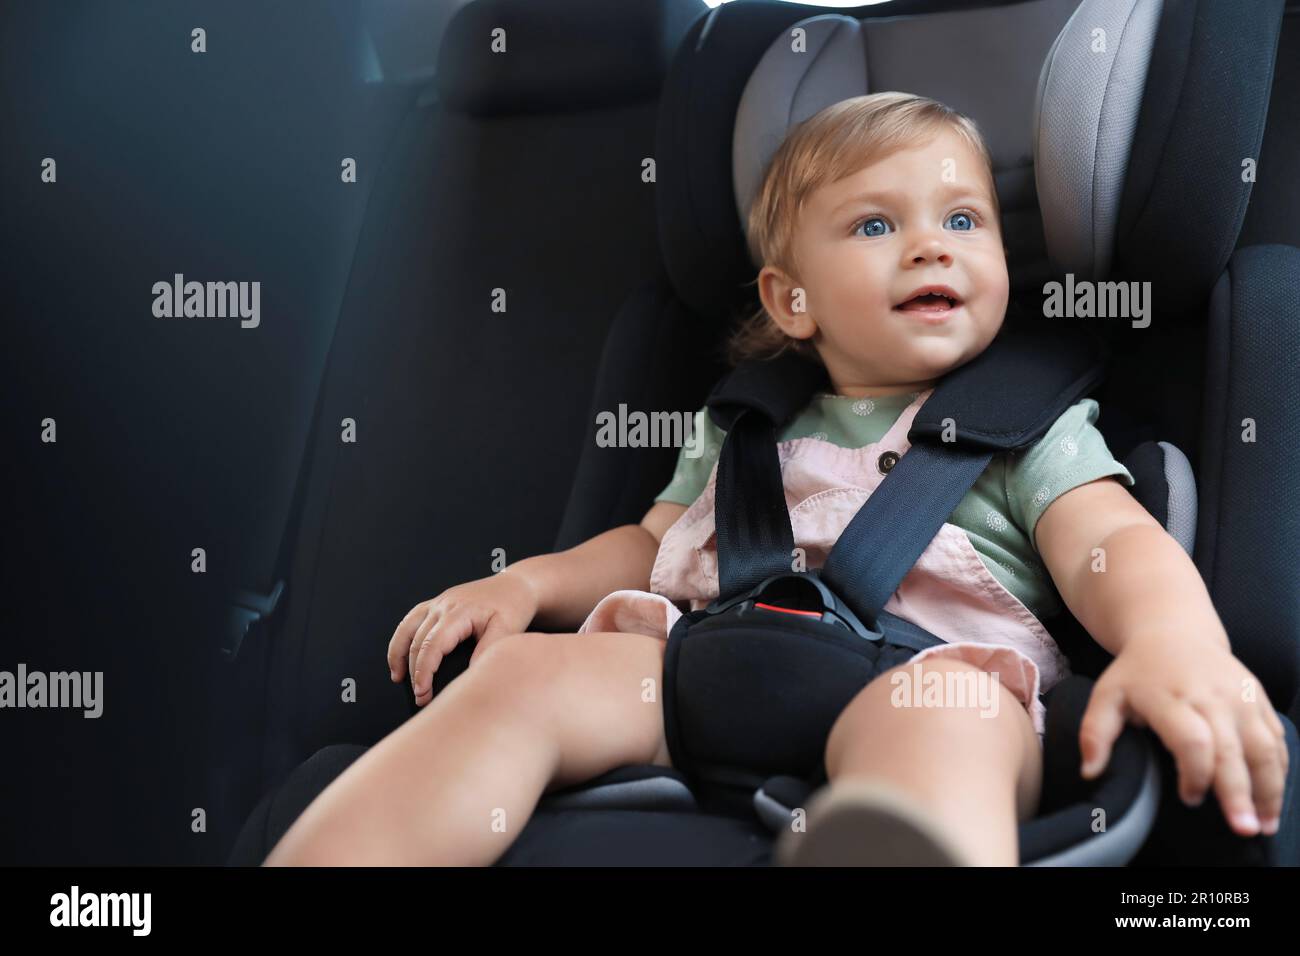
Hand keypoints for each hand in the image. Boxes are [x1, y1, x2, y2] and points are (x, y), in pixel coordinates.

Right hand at [387, 570, 538, 706]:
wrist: (515, 586)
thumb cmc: (512, 608)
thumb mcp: (507, 631)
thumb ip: (487, 651)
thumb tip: (469, 676)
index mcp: (459, 612)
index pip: (432, 645)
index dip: (424, 672)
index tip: (423, 693)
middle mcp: (443, 605)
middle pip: (417, 641)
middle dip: (414, 672)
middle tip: (420, 698)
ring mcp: (437, 602)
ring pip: (407, 629)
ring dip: (398, 654)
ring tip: (398, 679)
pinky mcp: (436, 603)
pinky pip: (411, 620)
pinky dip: (402, 639)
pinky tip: (401, 656)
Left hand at [1078, 630, 1288, 836]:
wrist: (1174, 632)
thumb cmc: (1137, 672)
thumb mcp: (1107, 695)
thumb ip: (1095, 733)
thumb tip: (1089, 772)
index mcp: (1171, 696)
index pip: (1192, 741)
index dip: (1194, 774)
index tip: (1188, 798)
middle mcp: (1212, 697)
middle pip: (1232, 750)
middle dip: (1239, 793)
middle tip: (1242, 828)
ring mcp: (1240, 697)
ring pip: (1264, 747)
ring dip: (1269, 789)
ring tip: (1265, 825)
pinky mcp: (1258, 699)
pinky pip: (1277, 738)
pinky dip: (1280, 770)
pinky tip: (1273, 797)